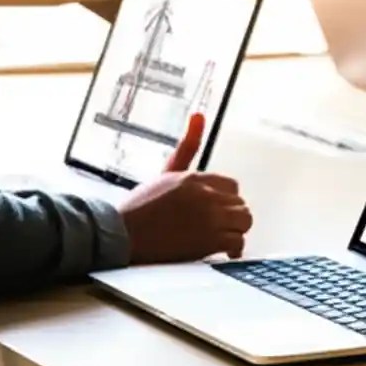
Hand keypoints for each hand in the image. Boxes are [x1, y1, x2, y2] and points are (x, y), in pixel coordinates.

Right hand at [118, 112, 251, 263]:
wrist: (121, 236)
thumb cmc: (139, 208)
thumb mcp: (165, 172)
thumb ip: (187, 146)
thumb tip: (199, 114)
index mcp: (195, 178)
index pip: (231, 185)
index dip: (224, 199)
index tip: (216, 208)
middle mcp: (206, 195)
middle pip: (240, 204)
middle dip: (230, 215)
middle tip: (218, 225)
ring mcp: (210, 218)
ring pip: (244, 221)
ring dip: (235, 230)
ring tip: (221, 237)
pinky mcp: (210, 241)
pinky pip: (238, 242)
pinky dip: (233, 249)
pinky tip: (224, 251)